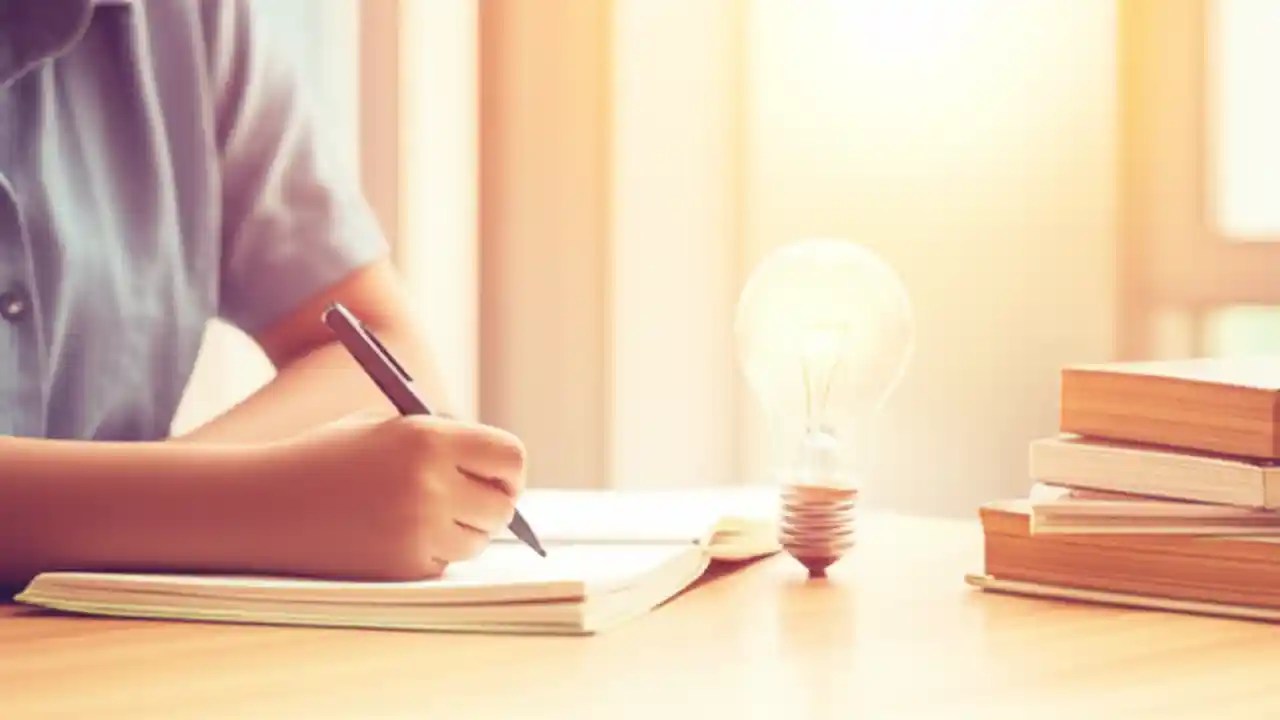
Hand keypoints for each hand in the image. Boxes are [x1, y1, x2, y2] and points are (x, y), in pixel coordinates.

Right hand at [247, 412, 525, 579]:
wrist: (265, 504)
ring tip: (418, 515)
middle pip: (503, 506)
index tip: (499, 477)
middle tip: (469, 501)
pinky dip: (430, 553)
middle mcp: (429, 483)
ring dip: (461, 531)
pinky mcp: (402, 567)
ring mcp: (417, 529)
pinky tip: (390, 535)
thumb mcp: (387, 430)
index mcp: (428, 438)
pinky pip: (444, 563)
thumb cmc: (328, 459)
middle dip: (491, 505)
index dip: (508, 470)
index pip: (510, 457)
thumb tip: (504, 474)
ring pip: (477, 540)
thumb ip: (445, 445)